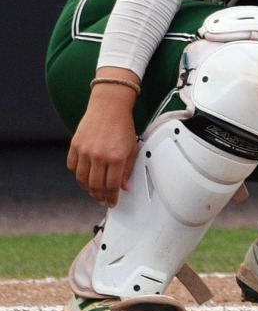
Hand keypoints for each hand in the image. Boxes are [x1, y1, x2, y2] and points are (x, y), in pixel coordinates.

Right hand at [68, 84, 140, 207]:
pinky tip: (84, 176)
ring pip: (81, 179)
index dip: (112, 197)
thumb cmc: (123, 126)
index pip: (112, 185)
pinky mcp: (74, 146)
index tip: (112, 202)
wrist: (109, 107)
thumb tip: (124, 187)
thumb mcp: (132, 148)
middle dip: (99, 196)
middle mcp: (99, 156)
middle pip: (95, 186)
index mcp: (116, 157)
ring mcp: (84, 151)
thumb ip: (127, 169)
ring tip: (93, 191)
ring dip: (87, 188)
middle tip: (102, 200)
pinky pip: (72, 167)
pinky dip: (77, 174)